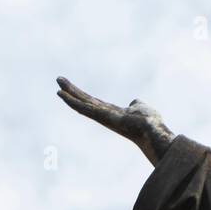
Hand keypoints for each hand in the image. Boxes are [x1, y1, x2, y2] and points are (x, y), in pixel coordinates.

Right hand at [55, 77, 174, 165]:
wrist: (152, 130)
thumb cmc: (150, 122)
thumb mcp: (142, 108)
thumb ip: (137, 104)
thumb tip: (135, 102)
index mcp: (112, 112)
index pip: (93, 102)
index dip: (83, 95)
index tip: (72, 89)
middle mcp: (103, 114)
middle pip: (84, 100)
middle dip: (72, 90)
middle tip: (59, 80)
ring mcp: (101, 115)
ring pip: (81, 103)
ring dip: (69, 93)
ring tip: (58, 84)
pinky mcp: (100, 114)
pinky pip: (82, 107)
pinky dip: (71, 100)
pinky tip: (61, 93)